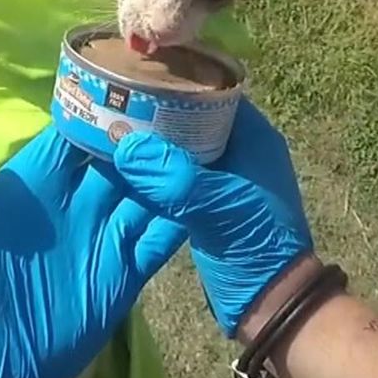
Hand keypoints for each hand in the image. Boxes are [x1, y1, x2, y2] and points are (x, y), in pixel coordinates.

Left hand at [0, 99, 186, 377]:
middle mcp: (74, 203)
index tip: (131, 75)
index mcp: (33, 182)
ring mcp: (102, 238)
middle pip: (120, 154)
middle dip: (147, 130)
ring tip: (205, 136)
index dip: (100, 105)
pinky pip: (160, 238)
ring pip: (148, 190)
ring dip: (171, 166)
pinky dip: (182, 215)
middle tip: (182, 100)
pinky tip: (205, 191)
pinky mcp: (123, 276)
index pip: (75, 130)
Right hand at [112, 99, 313, 338]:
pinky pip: (174, 174)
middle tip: (112, 100)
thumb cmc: (253, 248)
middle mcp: (239, 149)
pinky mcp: (205, 203)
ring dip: (150, 141)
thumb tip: (125, 146)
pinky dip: (151, 170)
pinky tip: (120, 166)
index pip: (213, 90)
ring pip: (179, 146)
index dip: (177, 79)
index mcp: (253, 137)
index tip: (136, 72)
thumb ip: (173, 175)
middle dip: (156, 109)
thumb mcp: (216, 206)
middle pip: (191, 115)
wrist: (270, 304)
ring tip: (108, 127)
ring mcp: (222, 178)